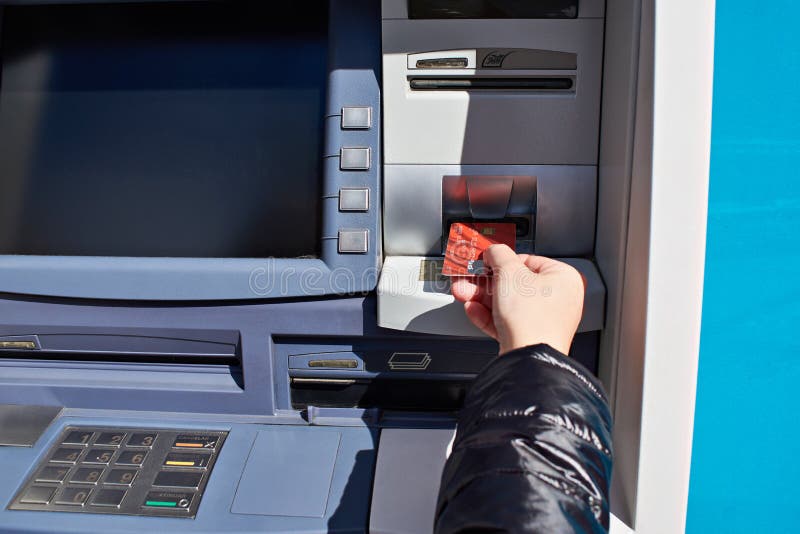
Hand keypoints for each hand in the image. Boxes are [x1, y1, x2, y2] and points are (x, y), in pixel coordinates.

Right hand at [451, 245, 584, 355]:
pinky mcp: (531, 337)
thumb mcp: (508, 273)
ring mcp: (545, 321)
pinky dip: (489, 315)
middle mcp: (559, 300)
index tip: (484, 262)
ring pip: (508, 303)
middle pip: (514, 284)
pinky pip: (508, 321)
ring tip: (464, 293)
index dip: (501, 261)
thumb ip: (498, 254)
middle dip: (485, 282)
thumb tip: (494, 250)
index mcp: (563, 278)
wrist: (529, 358)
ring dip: (482, 298)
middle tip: (469, 278)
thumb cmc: (531, 318)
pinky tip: (473, 310)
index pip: (527, 261)